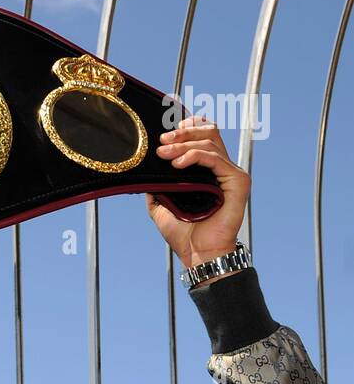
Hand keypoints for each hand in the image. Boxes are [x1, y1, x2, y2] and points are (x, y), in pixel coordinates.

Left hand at [146, 116, 250, 268]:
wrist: (197, 254)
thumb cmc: (184, 235)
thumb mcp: (161, 205)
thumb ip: (157, 186)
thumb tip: (145, 170)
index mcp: (208, 171)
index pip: (203, 136)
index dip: (186, 128)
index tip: (164, 135)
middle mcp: (221, 169)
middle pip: (208, 133)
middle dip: (182, 133)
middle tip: (162, 141)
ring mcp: (231, 173)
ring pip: (209, 142)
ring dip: (183, 145)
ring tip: (165, 154)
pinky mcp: (238, 180)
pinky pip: (215, 158)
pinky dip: (195, 156)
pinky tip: (178, 163)